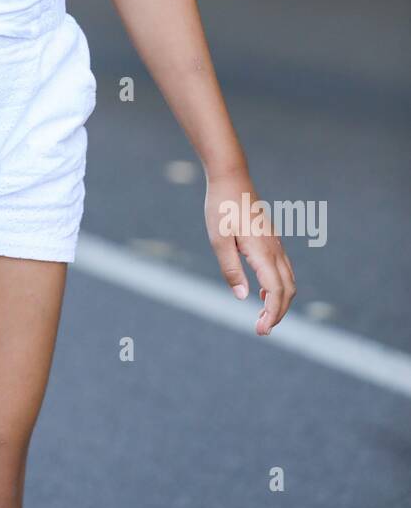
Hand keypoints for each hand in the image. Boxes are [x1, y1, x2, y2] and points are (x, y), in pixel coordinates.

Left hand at [204, 167, 296, 335]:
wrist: (231, 177)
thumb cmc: (222, 207)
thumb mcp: (219, 240)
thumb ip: (231, 269)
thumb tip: (243, 296)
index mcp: (262, 252)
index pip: (276, 292)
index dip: (272, 314)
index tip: (261, 330)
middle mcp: (275, 250)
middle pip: (288, 290)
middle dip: (278, 313)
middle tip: (261, 329)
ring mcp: (276, 244)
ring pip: (288, 280)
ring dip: (279, 301)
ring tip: (262, 316)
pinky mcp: (272, 240)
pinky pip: (283, 269)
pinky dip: (278, 287)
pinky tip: (262, 292)